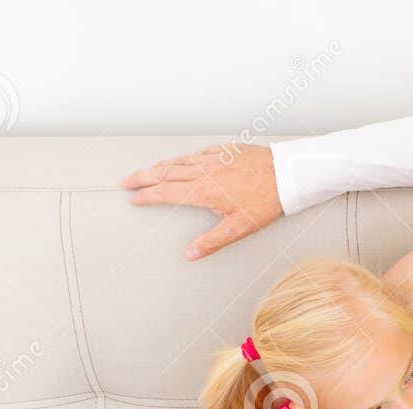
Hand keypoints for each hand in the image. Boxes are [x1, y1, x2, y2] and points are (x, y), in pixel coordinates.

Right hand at [121, 144, 282, 259]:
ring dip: (159, 166)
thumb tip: (191, 254)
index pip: (166, 193)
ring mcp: (213, 159)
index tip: (135, 199)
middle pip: (164, 173)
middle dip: (142, 177)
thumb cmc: (266, 201)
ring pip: (178, 161)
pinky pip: (196, 153)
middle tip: (127, 181)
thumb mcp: (239, 228)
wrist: (286, 174)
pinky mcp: (224, 150)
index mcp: (203, 192)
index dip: (148, 197)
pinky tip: (181, 160)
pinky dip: (183, 157)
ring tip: (148, 171)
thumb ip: (212, 241)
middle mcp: (203, 172)